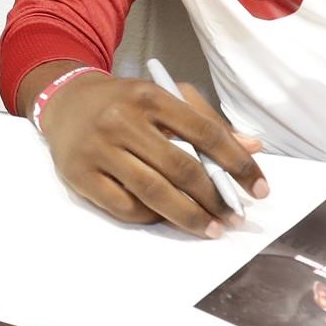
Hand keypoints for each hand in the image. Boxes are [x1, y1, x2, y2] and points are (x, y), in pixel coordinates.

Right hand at [38, 69, 265, 236]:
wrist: (65, 102)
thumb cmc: (125, 102)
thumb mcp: (164, 97)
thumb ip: (207, 121)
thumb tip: (252, 148)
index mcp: (150, 96)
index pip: (205, 132)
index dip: (238, 163)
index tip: (259, 188)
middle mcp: (123, 120)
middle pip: (181, 168)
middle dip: (215, 197)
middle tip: (234, 217)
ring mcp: (99, 149)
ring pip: (153, 192)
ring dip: (189, 216)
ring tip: (211, 228)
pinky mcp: (80, 175)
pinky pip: (124, 207)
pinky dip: (150, 217)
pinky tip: (165, 218)